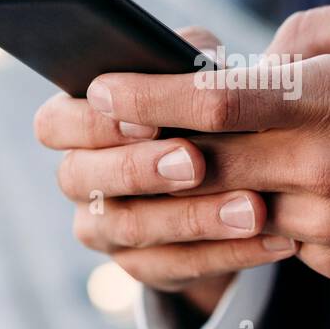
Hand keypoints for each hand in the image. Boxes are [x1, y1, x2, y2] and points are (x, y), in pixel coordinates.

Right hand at [34, 28, 297, 316]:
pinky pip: (178, 267)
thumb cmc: (201, 107)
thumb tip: (205, 63)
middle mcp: (80, 178)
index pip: (55, 124)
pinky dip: (230, 254)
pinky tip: (274, 240)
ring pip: (135, 229)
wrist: (226, 170)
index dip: (95, 124)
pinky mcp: (144, 267)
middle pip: (85, 179)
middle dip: (142, 170)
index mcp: (74, 122)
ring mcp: (106, 228)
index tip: (148, 120)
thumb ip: (189, 60)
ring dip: (196, 218)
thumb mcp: (195, 74)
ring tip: (252, 208)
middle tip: (196, 163)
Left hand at [84, 0, 329, 288]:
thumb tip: (253, 59)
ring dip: (190, 192)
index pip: (216, 101)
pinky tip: (256, 197)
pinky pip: (275, 236)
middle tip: (102, 132)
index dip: (148, 95)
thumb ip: (313, 30)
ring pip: (230, 208)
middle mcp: (321, 166)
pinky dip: (254, 216)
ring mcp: (326, 222)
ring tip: (164, 169)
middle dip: (146, 148)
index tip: (101, 87)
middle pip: (203, 162)